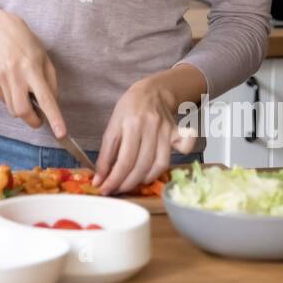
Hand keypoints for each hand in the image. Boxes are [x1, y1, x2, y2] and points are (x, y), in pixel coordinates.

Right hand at [0, 11, 65, 135]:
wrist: (0, 31)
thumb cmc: (28, 46)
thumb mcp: (46, 60)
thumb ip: (51, 84)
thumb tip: (51, 108)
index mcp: (32, 68)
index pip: (45, 98)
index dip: (54, 117)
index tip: (61, 133)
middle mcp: (15, 74)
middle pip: (23, 111)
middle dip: (33, 121)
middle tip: (39, 118)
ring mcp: (0, 78)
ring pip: (12, 110)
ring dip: (22, 110)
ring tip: (25, 94)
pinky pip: (3, 100)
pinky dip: (11, 99)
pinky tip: (12, 84)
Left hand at [92, 74, 198, 195]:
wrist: (152, 92)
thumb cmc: (129, 109)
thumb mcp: (112, 127)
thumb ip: (106, 154)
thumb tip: (99, 180)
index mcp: (131, 123)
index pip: (124, 159)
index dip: (114, 179)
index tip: (105, 189)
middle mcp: (151, 127)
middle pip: (141, 165)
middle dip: (127, 183)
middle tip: (117, 190)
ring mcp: (166, 130)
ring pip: (160, 164)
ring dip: (145, 179)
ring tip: (132, 183)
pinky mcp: (177, 133)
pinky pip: (183, 151)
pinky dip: (173, 162)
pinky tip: (156, 170)